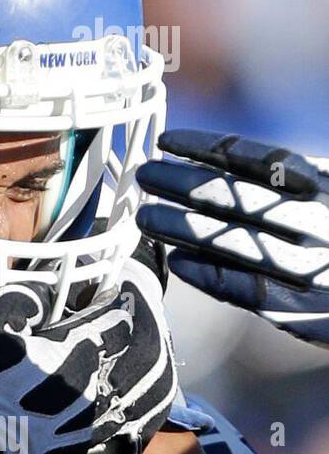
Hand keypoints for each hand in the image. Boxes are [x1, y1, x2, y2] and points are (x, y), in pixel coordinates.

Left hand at [137, 128, 328, 346]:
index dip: (210, 148)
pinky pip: (250, 291)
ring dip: (184, 228)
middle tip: (143, 176)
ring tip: (146, 216)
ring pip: (236, 242)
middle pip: (238, 199)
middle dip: (183, 185)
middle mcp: (321, 222)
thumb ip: (294, 176)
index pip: (262, 161)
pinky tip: (180, 263)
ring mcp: (315, 267)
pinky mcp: (308, 311)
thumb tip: (217, 162)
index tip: (166, 141)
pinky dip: (212, 275)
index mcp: (328, 186)